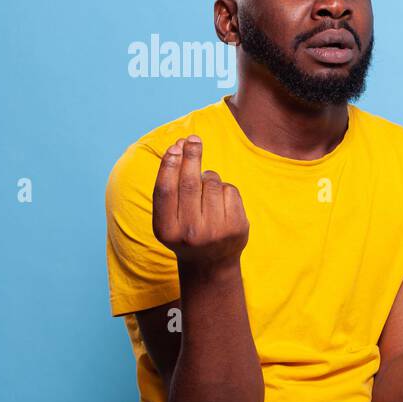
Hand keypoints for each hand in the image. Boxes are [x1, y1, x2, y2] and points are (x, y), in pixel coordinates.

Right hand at [152, 134, 248, 272]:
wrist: (210, 262)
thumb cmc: (185, 230)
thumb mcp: (169, 217)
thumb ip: (170, 187)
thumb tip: (179, 147)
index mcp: (166, 230)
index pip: (165, 191)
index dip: (169, 166)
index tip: (174, 146)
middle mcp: (190, 232)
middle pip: (190, 184)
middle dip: (191, 156)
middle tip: (193, 139)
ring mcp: (216, 231)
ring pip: (212, 184)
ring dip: (209, 177)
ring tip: (206, 188)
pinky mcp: (237, 228)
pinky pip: (230, 191)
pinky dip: (224, 188)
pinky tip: (220, 201)